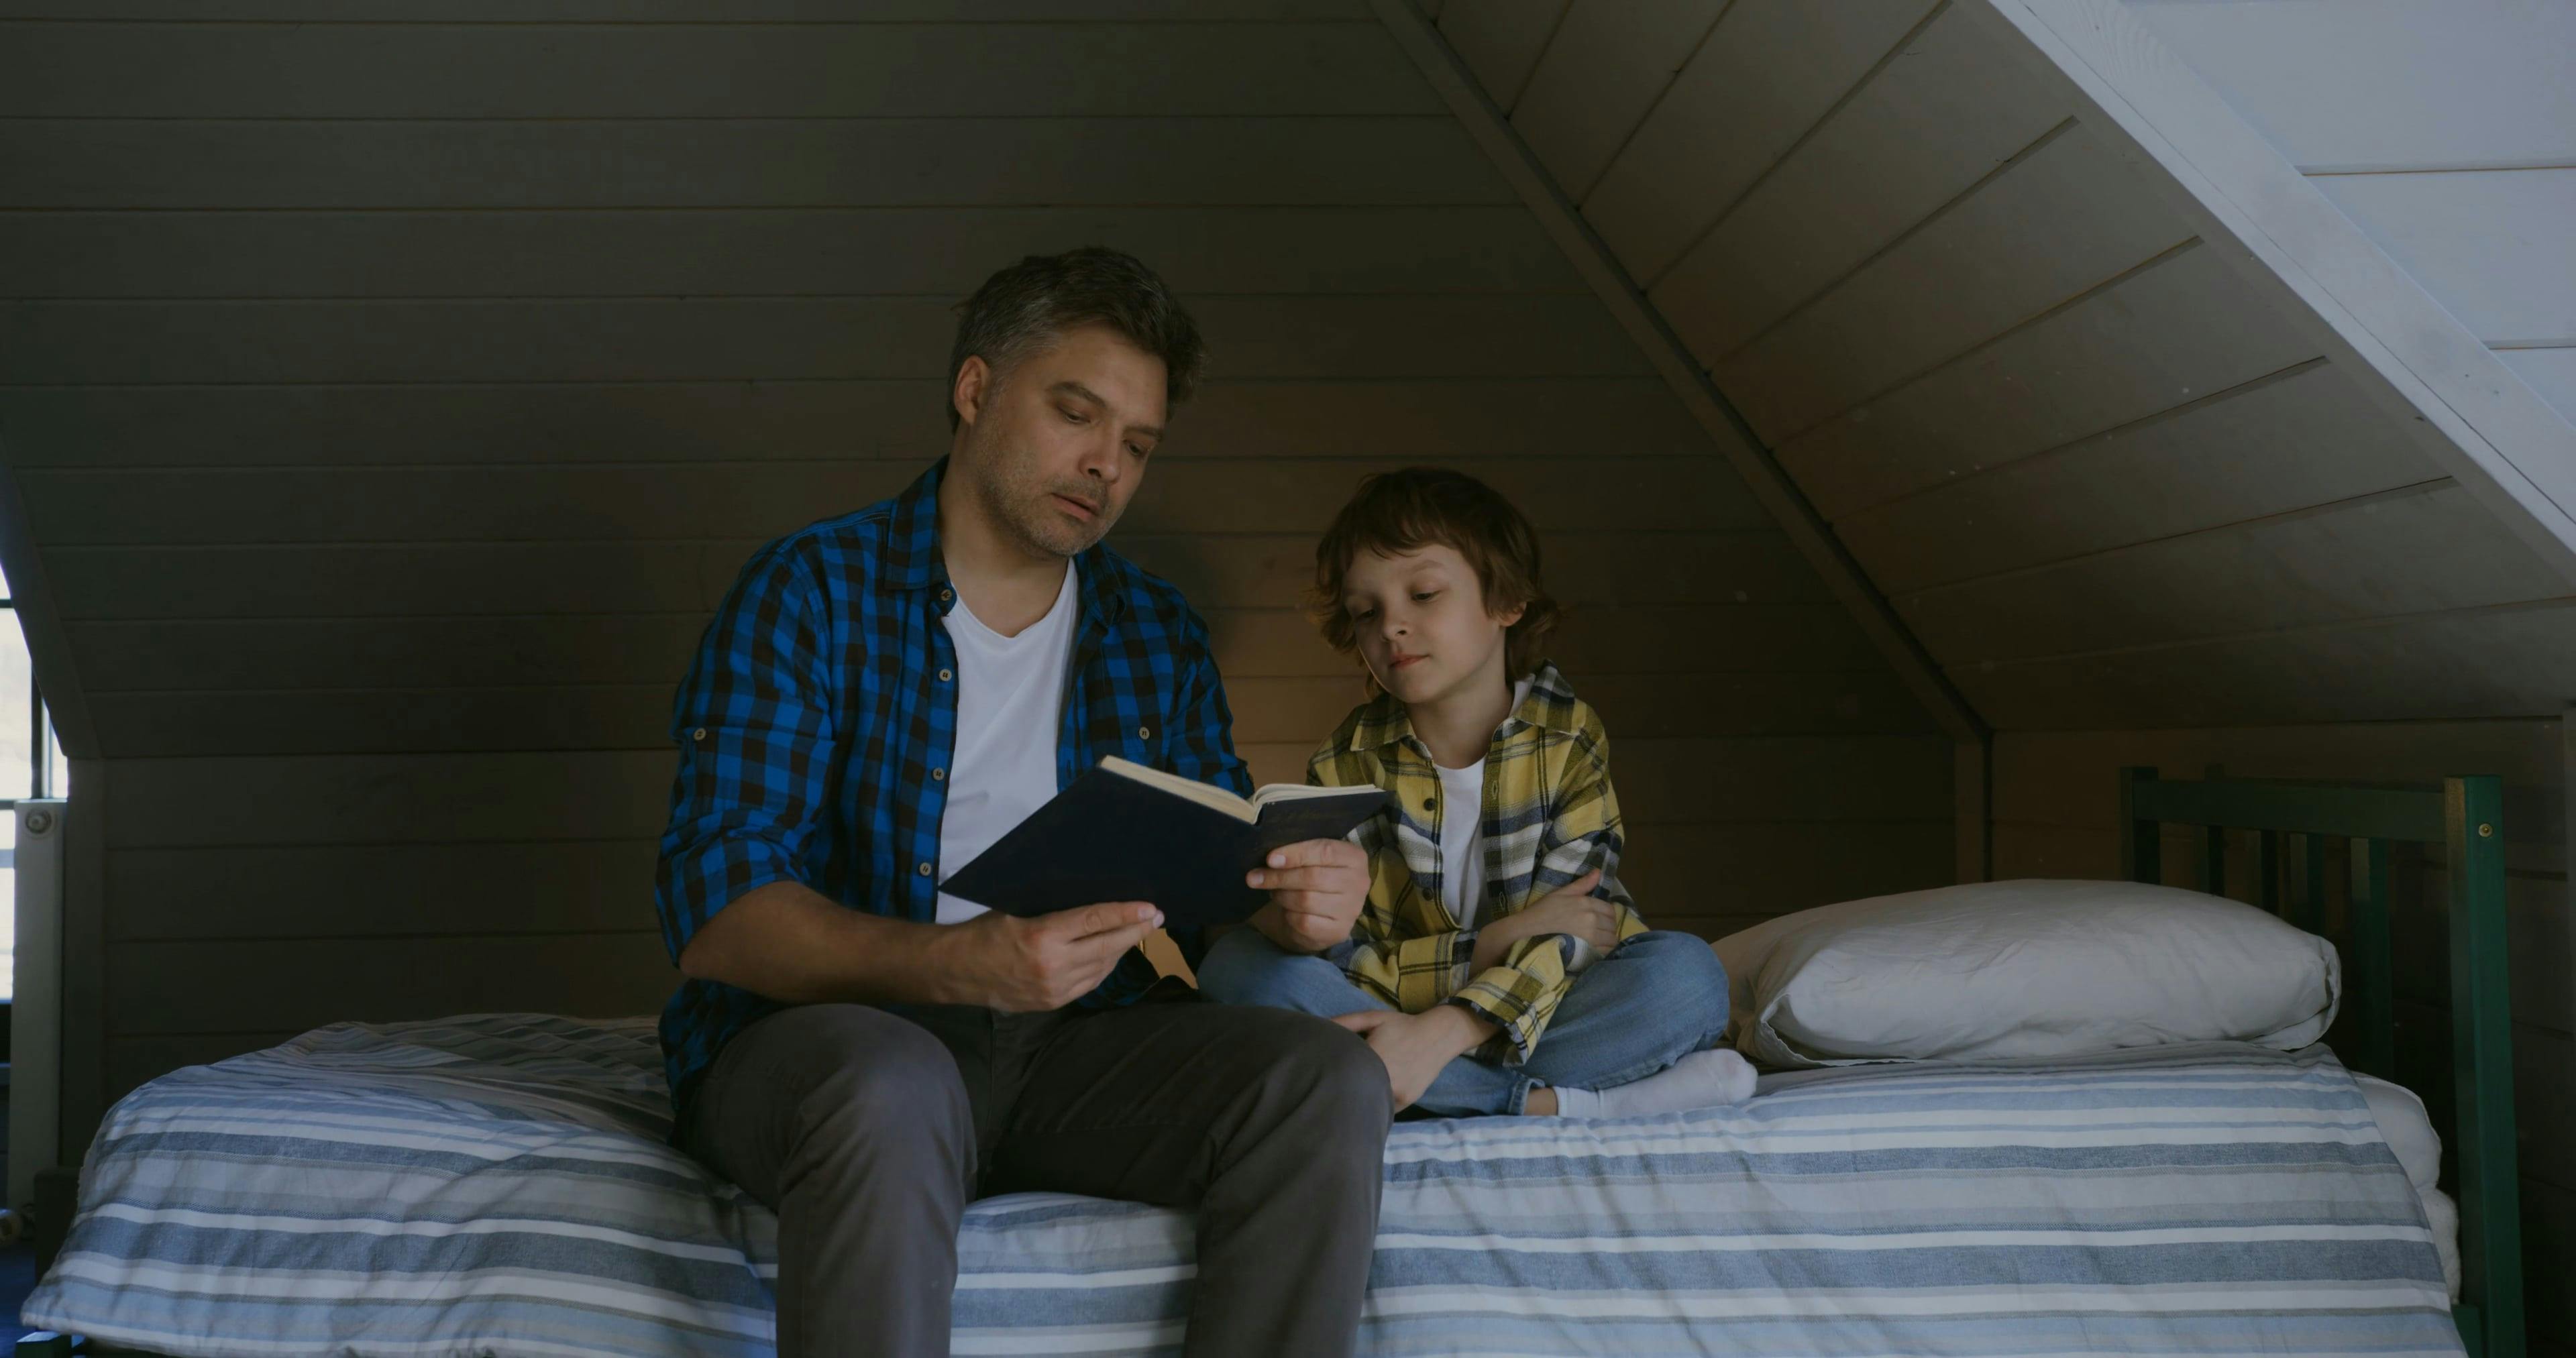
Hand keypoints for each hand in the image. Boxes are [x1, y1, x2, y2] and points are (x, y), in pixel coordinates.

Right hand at [941, 901, 1162, 1012]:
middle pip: (1106, 946)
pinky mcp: (1052, 1003)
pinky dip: (1104, 967)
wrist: (957, 971)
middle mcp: (1052, 965)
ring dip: (1122, 949)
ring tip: (1137, 933)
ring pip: (1102, 967)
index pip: (1094, 921)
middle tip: (1156, 919)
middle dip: (1135, 932)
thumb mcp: (1017, 909)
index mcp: (1041, 936)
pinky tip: (1111, 955)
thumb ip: (1054, 910)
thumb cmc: (985, 931)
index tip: (1150, 908)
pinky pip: (1089, 984)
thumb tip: (1093, 900)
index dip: (1125, 914)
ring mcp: (1054, 989)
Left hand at [1246, 838, 1368, 953]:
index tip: (1270, 859)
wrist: (1323, 914)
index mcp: (1355, 858)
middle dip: (1279, 877)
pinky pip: (1304, 921)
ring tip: (1275, 893)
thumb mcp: (1312, 859)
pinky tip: (1288, 910)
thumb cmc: (1315, 877)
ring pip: (1306, 900)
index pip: (1325, 851)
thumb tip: (1271, 860)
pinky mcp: (1338, 931)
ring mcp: (1351, 909)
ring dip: (1282, 896)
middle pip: (1312, 877)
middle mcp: (1359, 883)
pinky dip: (1289, 915)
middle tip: (1256, 877)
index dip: (1295, 854)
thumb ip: (1298, 854)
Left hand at [1331, 1006, 1495, 1110]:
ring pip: (1371, 1103)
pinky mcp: (1406, 1101)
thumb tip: (1318, 1026)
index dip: (1331, 1077)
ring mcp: (1397, 1093)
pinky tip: (1372, 1094)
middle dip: (1344, 1091)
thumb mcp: (1373, 1018)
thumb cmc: (1402, 1025)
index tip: (1322, 1078)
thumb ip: (1345, 1023)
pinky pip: (1385, 1107)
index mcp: (1374, 1058)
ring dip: (1362, 1099)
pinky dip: (1378, 1102)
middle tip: (1332, 1089)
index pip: (1343, 1074)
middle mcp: (1386, 1079)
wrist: (1439, 1035)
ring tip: (1351, 1093)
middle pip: (1355, 1093)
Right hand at [1471, 870, 1611, 971]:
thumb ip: (1582, 884)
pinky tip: (1594, 949)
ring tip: (1596, 941)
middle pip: (1612, 925)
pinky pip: (1605, 951)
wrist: (1528, 930)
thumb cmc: (1543, 910)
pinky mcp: (1587, 950)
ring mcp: (1590, 936)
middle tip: (1597, 930)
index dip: (1606, 914)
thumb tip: (1599, 872)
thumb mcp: (1562, 893)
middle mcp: (1592, 919)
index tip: (1598, 919)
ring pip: (1611, 939)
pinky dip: (1603, 951)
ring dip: (1607, 940)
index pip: (1610, 909)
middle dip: (1608, 927)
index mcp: (1586, 903)